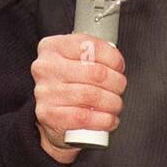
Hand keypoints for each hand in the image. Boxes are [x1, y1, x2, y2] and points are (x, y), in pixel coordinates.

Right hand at [31, 34, 126, 163]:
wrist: (46, 112)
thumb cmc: (65, 81)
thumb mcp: (74, 58)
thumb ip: (93, 53)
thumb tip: (117, 63)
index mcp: (52, 46)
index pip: (90, 46)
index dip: (113, 58)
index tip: (119, 67)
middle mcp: (46, 67)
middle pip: (96, 73)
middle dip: (117, 83)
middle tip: (119, 88)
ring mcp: (46, 92)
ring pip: (93, 96)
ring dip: (113, 103)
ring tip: (115, 104)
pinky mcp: (49, 116)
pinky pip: (85, 118)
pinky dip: (104, 120)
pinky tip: (109, 119)